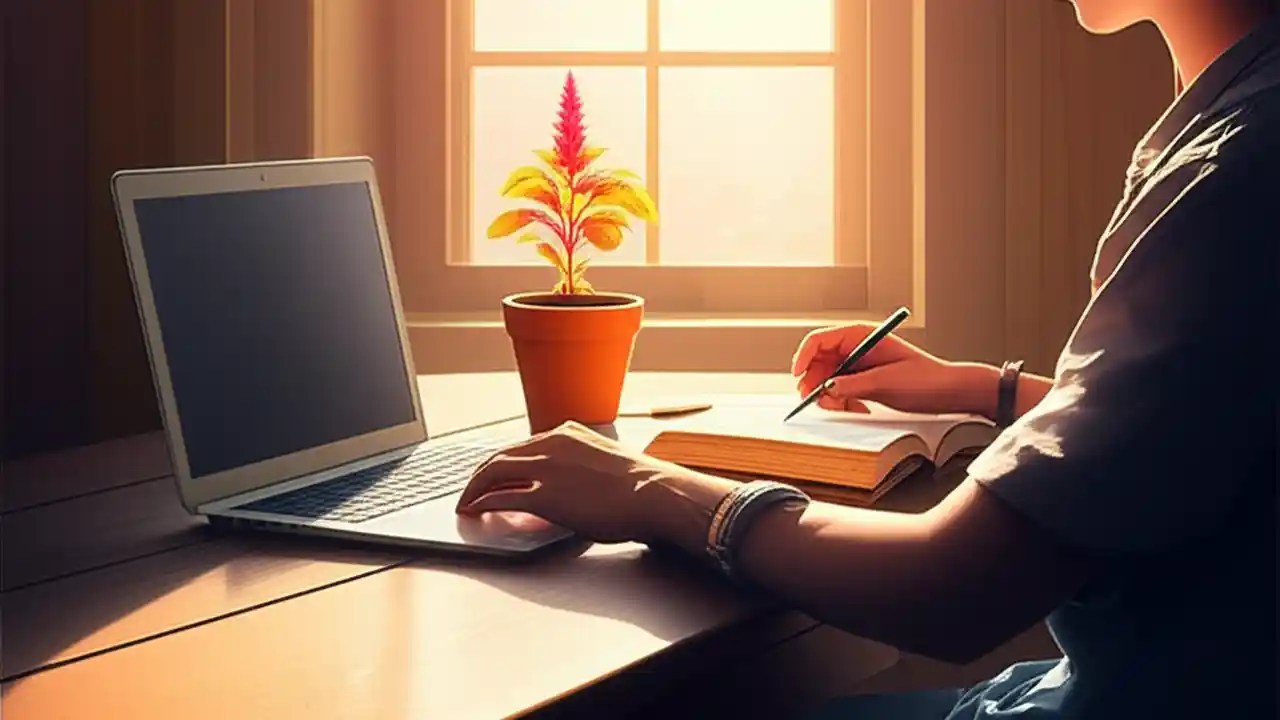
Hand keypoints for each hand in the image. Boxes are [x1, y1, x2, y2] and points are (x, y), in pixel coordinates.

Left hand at [455, 422, 698, 543]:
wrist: (655, 495)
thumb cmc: (642, 486)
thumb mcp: (606, 463)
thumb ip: (580, 468)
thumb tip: (570, 488)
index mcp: (568, 433)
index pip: (524, 445)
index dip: (505, 461)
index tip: (496, 472)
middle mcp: (552, 444)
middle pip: (502, 455)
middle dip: (482, 472)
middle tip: (471, 487)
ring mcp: (546, 468)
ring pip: (495, 471)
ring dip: (475, 487)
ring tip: (466, 501)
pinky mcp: (543, 495)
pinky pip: (501, 497)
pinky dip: (482, 503)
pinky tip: (474, 510)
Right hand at [790, 323, 997, 416]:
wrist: (949, 392)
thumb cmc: (926, 379)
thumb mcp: (887, 381)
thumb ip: (854, 384)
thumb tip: (827, 388)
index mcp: (861, 336)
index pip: (819, 340)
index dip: (804, 357)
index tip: (799, 377)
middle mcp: (856, 348)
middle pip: (818, 362)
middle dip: (815, 383)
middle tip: (821, 402)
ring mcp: (858, 366)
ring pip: (826, 380)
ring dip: (830, 396)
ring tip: (848, 407)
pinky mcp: (862, 382)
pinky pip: (839, 392)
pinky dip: (842, 403)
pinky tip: (859, 408)